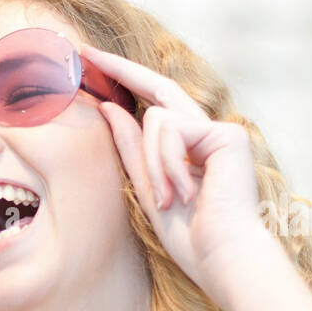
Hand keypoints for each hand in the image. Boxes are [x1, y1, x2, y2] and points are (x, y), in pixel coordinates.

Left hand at [81, 43, 267, 299]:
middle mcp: (207, 134)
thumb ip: (132, 148)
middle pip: (158, 89)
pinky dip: (168, 164)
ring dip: (152, 163)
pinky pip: (172, 131)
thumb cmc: (190, 237)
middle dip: (119, 69)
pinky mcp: (227, 134)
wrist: (221, 257)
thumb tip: (109, 107)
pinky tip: (186, 192)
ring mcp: (220, 131)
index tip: (92, 63)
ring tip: (169, 198)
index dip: (126, 81)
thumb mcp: (147, 187)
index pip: (155, 105)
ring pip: (157, 120)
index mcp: (190, 148)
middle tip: (84, 53)